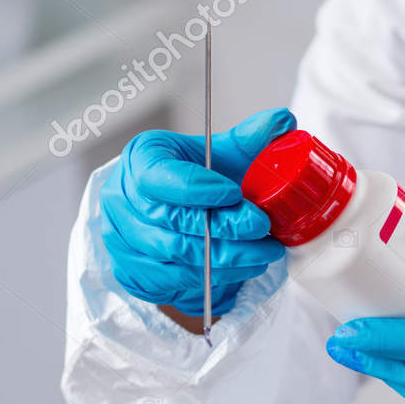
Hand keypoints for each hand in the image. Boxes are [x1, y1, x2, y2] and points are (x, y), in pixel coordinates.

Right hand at [100, 107, 293, 316]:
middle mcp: (121, 200)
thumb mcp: (218, 154)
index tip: (235, 194)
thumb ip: (249, 139)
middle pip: (172, 222)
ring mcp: (122, 240)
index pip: (161, 177)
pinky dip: (211, 279)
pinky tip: (240, 269)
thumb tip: (283, 121)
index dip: (198, 188)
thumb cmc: (193, 177)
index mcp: (140, 161)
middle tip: (263, 230)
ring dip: (225, 260)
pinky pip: (173, 282)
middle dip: (224, 229)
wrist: (165, 207)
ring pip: (175, 257)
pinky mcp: (132, 273)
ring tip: (262, 254)